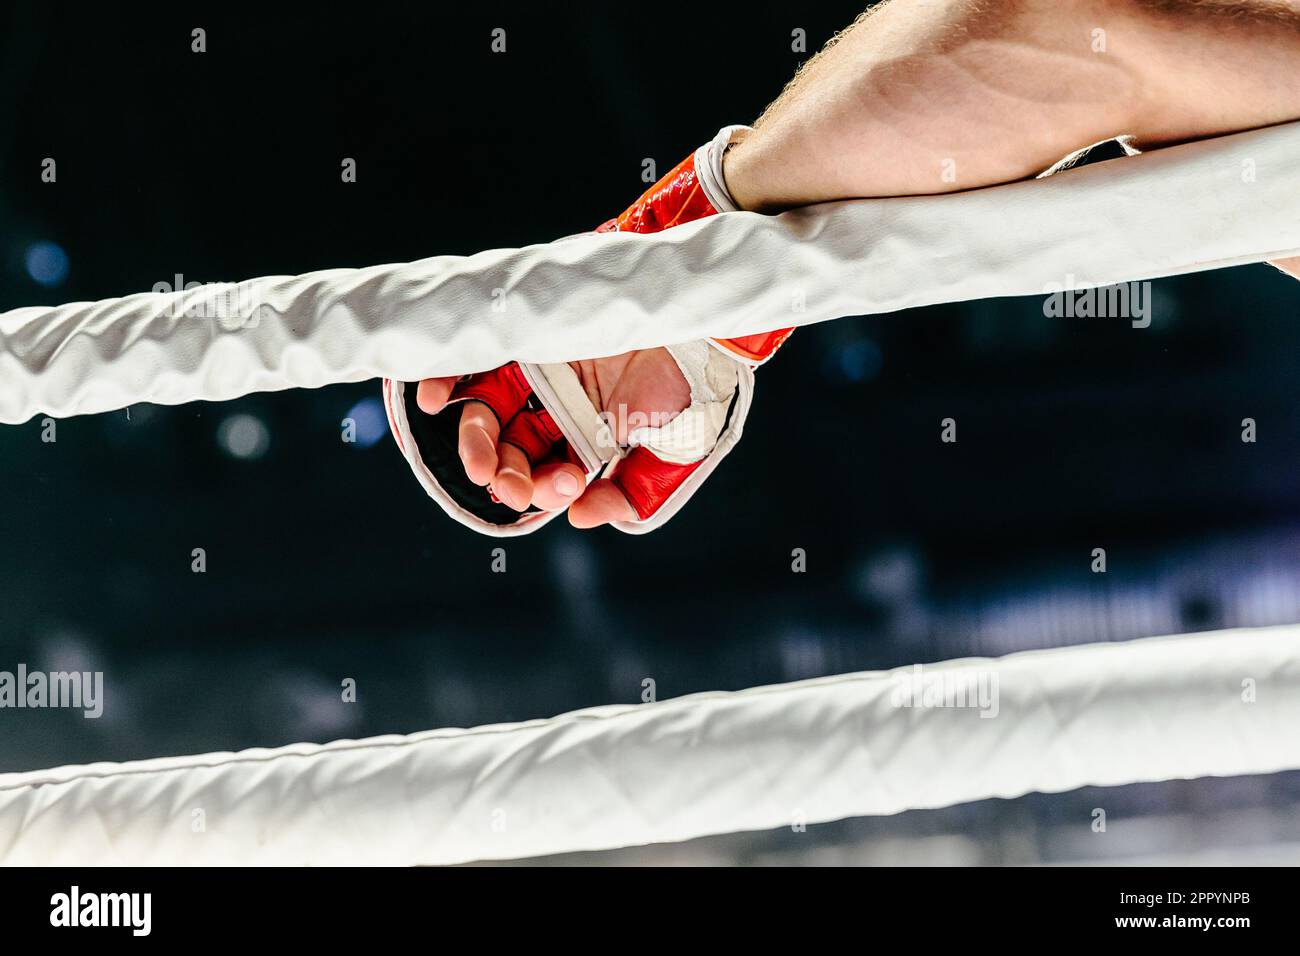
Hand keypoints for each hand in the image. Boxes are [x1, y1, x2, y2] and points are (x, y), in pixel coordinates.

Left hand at [413, 347, 690, 527]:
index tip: (565, 485)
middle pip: (510, 449)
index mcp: (588, 443)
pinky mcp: (527, 334)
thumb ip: (634, 495)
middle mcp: (557, 409)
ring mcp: (538, 371)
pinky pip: (476, 358)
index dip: (544, 490)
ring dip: (474, 440)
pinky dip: (448, 377)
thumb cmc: (698, 386)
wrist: (706, 318)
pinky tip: (435, 399)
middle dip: (503, 474)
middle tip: (504, 483)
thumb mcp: (676, 456)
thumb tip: (578, 517)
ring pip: (488, 411)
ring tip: (477, 462)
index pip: (547, 476)